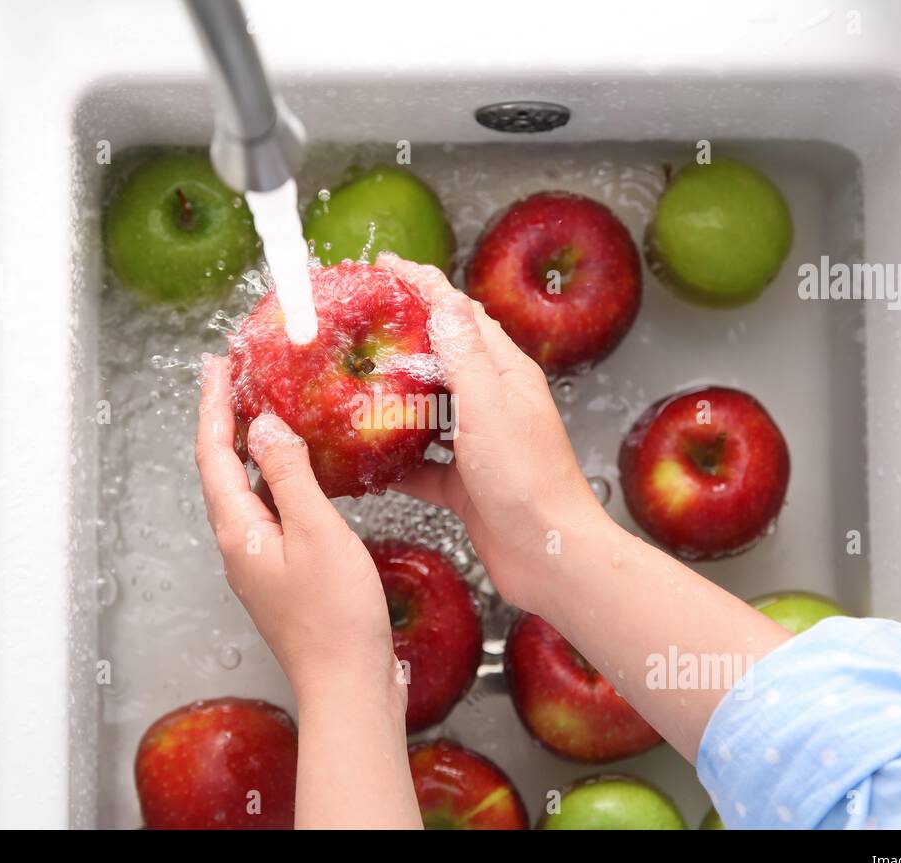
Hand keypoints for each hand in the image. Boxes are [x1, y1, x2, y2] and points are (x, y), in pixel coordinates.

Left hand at [195, 353, 419, 827]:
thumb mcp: (317, 532)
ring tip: (265, 411)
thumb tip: (264, 427)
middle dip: (226, 421)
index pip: (214, 455)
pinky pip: (270, 512)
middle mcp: (241, 547)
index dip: (213, 407)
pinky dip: (276, 479)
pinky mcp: (284, 576)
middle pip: (222, 471)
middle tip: (235, 379)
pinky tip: (300, 473)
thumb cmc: (336, 619)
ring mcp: (260, 564)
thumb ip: (289, 474)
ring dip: (251, 449)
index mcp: (240, 532)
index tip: (216, 368)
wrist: (350, 686)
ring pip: (246, 491)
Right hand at [376, 253, 606, 617]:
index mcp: (507, 374)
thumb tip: (444, 298)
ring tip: (351, 386)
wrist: (549, 556)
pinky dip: (395, 461)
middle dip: (403, 339)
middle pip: (442, 359)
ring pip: (428, 412)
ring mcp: (478, 446)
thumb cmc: (528, 481)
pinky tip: (366, 461)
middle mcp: (494, 404)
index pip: (461, 315)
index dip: (425, 287)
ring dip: (394, 401)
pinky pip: (421, 465)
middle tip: (359, 325)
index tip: (387, 268)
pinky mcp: (464, 485)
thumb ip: (465, 354)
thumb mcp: (490, 406)